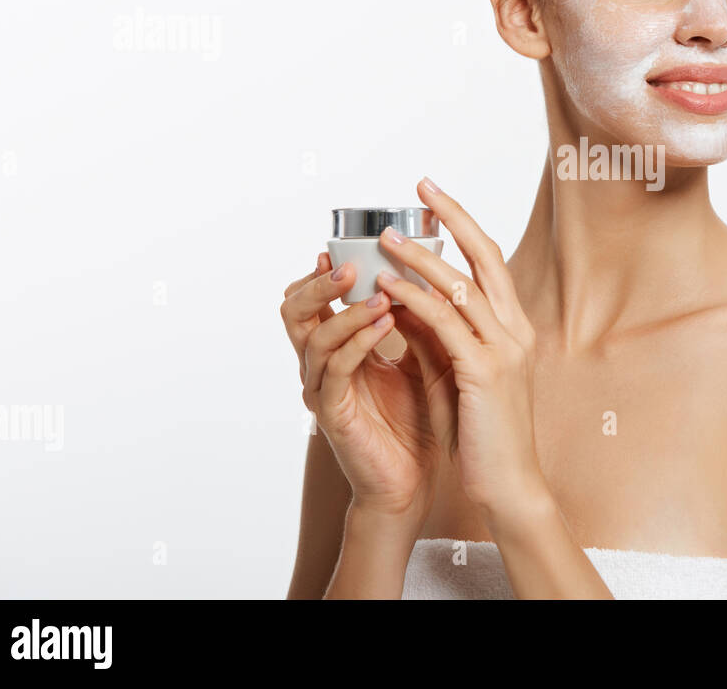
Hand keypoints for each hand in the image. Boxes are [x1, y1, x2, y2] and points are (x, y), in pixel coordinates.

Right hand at [280, 252, 438, 518]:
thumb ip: (418, 319)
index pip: (313, 297)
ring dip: (346, 310)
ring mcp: (322, 389)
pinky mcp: (332, 414)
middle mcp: (321, 365)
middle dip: (318, 282)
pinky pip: (334, 371)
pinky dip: (357, 343)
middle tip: (351, 264)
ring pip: (312, 336)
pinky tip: (385, 325)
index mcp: (338, 347)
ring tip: (380, 292)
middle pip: (293, 310)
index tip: (355, 244)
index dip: (325, 270)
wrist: (413, 481)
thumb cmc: (415, 420)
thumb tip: (433, 270)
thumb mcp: (421, 357)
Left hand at [375, 177, 547, 522]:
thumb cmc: (483, 435)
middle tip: (422, 187)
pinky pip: (445, 324)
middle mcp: (515, 331)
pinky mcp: (485, 373)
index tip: (434, 198)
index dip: (464, 226)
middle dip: (453, 217)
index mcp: (513, 329)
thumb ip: (440, 336)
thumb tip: (405, 299)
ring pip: (461, 285)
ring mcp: (504, 350)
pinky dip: (415, 300)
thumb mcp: (460, 374)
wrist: (510, 486)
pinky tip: (388, 288)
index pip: (490, 263)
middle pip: (485, 257)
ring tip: (388, 238)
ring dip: (421, 257)